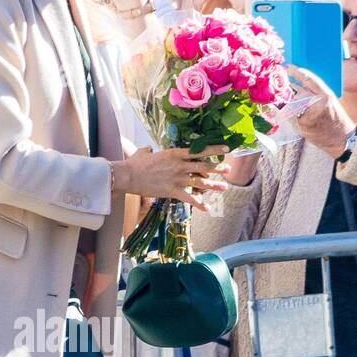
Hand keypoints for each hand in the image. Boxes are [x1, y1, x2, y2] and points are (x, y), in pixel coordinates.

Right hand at [113, 143, 227, 207]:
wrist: (128, 175)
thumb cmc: (135, 164)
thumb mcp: (144, 153)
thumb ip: (149, 150)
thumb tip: (148, 150)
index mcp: (175, 153)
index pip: (199, 150)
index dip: (214, 149)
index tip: (225, 148)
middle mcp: (180, 165)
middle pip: (204, 166)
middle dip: (217, 168)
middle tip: (228, 169)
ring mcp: (177, 178)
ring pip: (200, 182)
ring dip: (213, 185)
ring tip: (224, 187)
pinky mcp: (172, 191)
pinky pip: (189, 199)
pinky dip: (199, 204)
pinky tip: (207, 209)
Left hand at [286, 64, 355, 156]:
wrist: (341, 138)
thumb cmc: (335, 118)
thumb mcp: (330, 101)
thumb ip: (316, 93)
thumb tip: (297, 84)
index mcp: (326, 94)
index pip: (309, 79)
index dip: (296, 71)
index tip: (288, 67)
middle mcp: (318, 103)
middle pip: (297, 91)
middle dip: (288, 90)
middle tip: (281, 87)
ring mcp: (310, 114)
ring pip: (291, 104)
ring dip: (287, 104)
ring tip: (286, 104)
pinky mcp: (303, 125)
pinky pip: (291, 117)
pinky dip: (289, 115)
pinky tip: (290, 116)